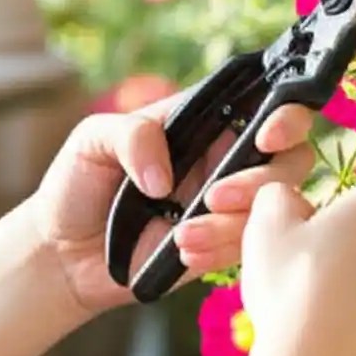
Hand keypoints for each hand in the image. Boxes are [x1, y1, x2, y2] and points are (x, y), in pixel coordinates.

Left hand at [26, 91, 314, 313]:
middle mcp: (227, 157)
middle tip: (217, 195)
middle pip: (292, 157)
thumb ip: (132, 137)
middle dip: (265, 178)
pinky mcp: (223, 244)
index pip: (268, 103)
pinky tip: (182, 252)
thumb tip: (167, 178)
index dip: (286, 114)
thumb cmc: (77, 182)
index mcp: (207, 120)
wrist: (63, 252)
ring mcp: (230, 202)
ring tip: (182, 235)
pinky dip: (221, 250)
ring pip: (276, 206)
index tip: (265, 135)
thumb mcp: (92, 138)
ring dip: (237, 221)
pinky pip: (248, 246)